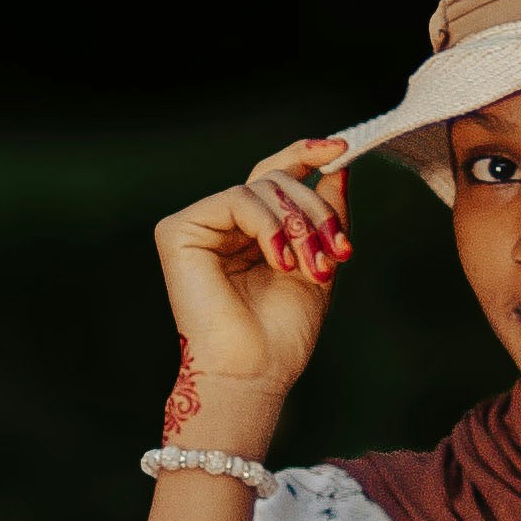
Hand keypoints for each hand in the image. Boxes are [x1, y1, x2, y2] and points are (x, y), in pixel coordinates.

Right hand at [150, 134, 352, 429]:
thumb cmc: (282, 332)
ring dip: (298, 225)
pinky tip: (279, 262)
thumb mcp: (319, 261)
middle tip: (338, 250)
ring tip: (311, 268)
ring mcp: (198, 225)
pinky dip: (268, 226)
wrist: (254, 372)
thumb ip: (325, 214)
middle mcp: (221, 224)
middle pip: (275, 178)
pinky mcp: (178, 230)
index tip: (342, 148)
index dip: (306, 154)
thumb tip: (339, 167)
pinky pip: (236, 199)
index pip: (275, 175)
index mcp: (250, 231)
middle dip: (316, 210)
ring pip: (261, 187)